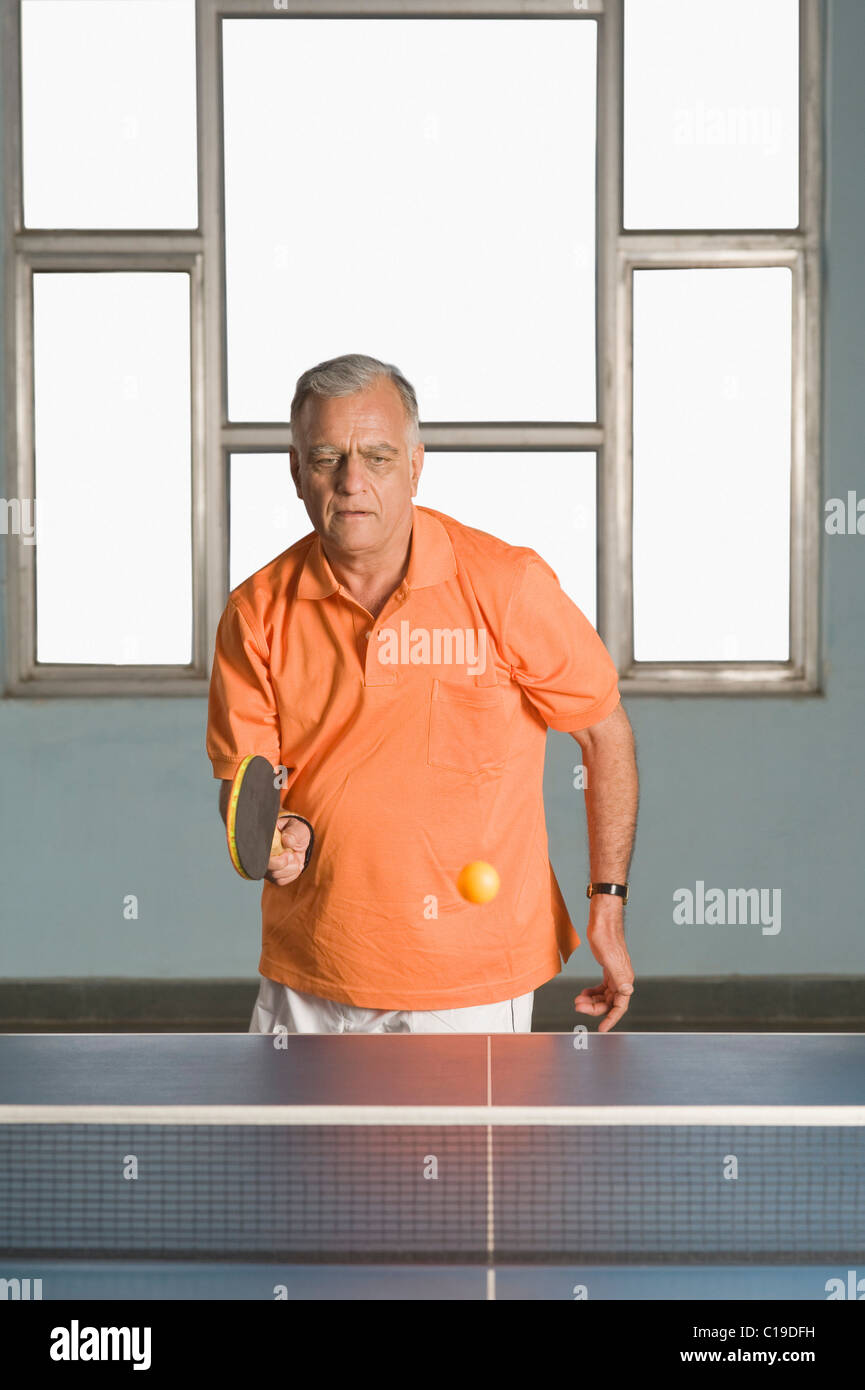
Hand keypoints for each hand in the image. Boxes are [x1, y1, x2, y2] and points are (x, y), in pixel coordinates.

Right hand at [265, 815, 311, 886]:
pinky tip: (295, 864)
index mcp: (262, 841)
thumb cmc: (295, 831)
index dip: (272, 859)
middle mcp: (260, 855)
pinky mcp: (272, 875)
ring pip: (274, 876)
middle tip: (292, 855)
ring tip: (294, 857)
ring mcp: (265, 866)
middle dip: (281, 865)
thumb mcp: (297, 827)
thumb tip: (286, 841)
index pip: (258, 853)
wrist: (299, 840)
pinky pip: (280, 881)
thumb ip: (293, 833)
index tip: (286, 854)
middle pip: (264, 868)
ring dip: (289, 869)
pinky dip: (291, 874)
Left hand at [574, 897, 634, 1032]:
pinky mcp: (608, 970)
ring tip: (577, 1001)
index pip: (620, 1006)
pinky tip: (583, 993)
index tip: (602, 1028)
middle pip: (609, 1002)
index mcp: (624, 979)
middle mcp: (622, 979)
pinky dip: (592, 992)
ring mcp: (615, 974)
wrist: (602, 920)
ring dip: (591, 1001)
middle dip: (594, 1007)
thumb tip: (628, 992)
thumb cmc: (606, 936)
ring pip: (604, 996)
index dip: (611, 1018)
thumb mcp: (610, 958)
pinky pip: (601, 988)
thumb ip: (619, 977)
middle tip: (577, 1006)